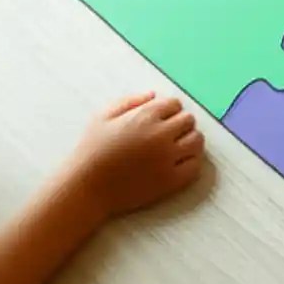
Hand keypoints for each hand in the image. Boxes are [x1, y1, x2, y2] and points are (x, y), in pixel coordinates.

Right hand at [66, 92, 204, 218]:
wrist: (86, 188)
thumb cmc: (91, 151)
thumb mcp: (103, 117)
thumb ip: (130, 101)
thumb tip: (154, 94)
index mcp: (145, 116)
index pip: (175, 104)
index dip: (168, 110)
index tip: (159, 120)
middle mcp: (161, 134)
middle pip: (189, 120)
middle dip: (180, 124)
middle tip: (167, 134)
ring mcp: (168, 158)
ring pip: (198, 141)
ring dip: (189, 141)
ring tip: (176, 148)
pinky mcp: (171, 180)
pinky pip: (195, 166)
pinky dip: (191, 162)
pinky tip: (178, 163)